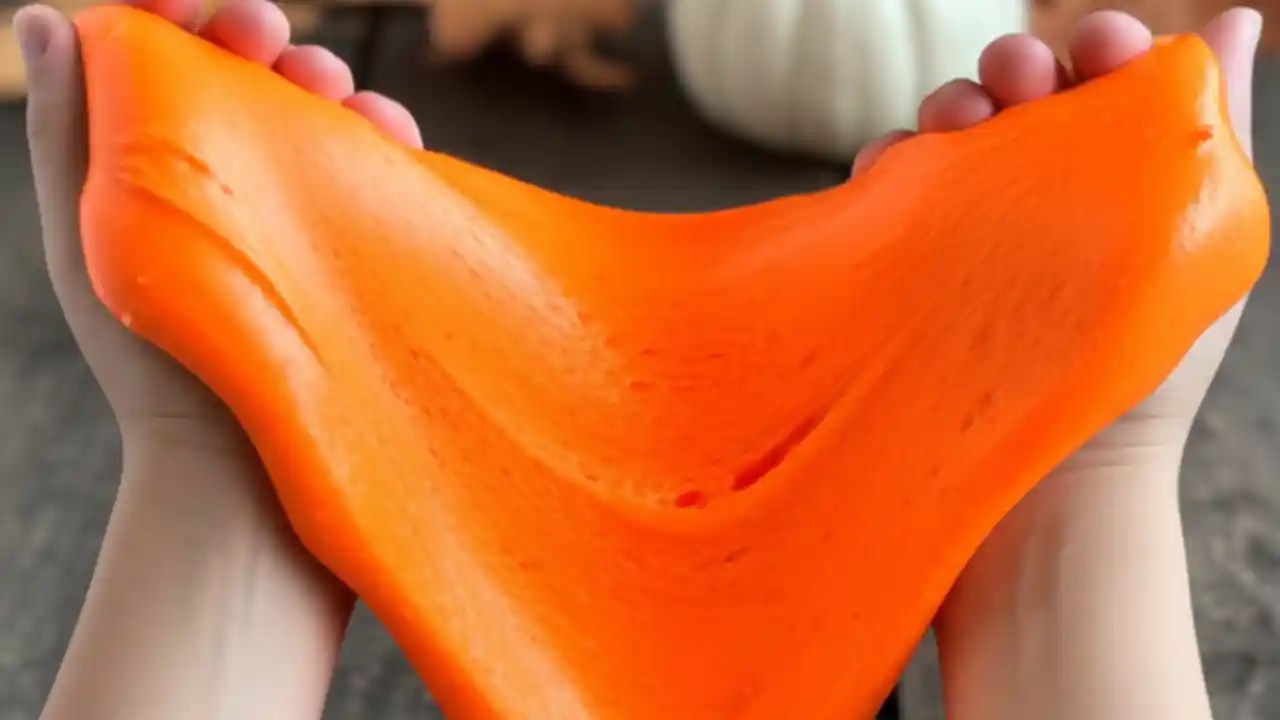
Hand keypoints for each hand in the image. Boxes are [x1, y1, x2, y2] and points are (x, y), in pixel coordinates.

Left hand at [17, 1, 422, 715]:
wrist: (243, 473)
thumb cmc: (154, 366)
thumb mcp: (90, 242)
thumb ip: (65, 131)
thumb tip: (42, 17)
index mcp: (153, 177)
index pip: (164, 69)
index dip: (177, 20)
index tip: (192, 6)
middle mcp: (227, 193)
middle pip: (248, 84)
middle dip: (261, 43)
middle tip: (271, 37)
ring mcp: (298, 225)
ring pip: (322, 122)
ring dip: (333, 87)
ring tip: (343, 91)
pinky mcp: (356, 255)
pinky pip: (377, 178)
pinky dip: (385, 141)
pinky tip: (390, 132)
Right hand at [856, 9, 1260, 718]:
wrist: (1046, 491)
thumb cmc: (1140, 384)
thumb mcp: (1202, 249)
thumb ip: (1216, 135)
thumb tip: (1228, 23)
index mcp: (1112, 190)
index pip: (1099, 90)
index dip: (1099, 51)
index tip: (1101, 49)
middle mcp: (1037, 207)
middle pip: (1012, 100)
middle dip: (1015, 68)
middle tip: (1020, 78)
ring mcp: (967, 239)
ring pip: (940, 135)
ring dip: (947, 108)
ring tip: (959, 123)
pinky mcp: (907, 271)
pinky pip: (882, 191)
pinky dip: (883, 163)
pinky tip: (894, 166)